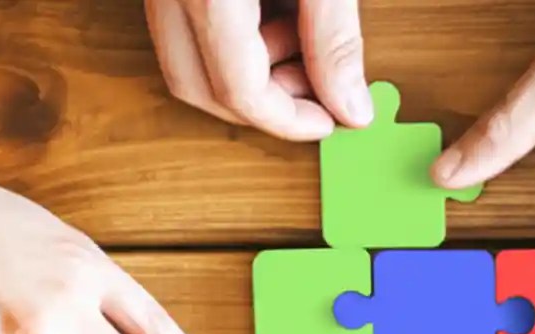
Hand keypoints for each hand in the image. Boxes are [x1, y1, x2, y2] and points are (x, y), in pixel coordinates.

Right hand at [144, 0, 373, 138]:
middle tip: (317, 86)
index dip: (289, 119)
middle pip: (196, 86)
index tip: (330, 121)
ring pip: (184, 58)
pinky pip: (183, 22)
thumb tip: (350, 106)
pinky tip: (275, 9)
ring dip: (244, 67)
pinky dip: (230, 35)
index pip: (238, 90)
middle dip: (262, 102)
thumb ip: (334, 37)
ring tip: (301, 32)